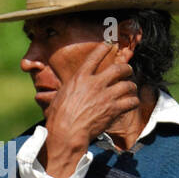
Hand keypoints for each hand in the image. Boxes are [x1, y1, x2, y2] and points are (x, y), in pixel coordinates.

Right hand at [40, 43, 139, 177]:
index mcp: (80, 78)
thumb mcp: (57, 97)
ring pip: (127, 85)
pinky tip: (132, 102)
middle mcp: (95, 83)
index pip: (94, 57)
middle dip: (126, 69)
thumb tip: (45, 96)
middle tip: (128, 70)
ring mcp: (106, 96)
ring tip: (132, 88)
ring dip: (131, 87)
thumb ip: (64, 92)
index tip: (109, 45)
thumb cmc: (58, 117)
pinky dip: (133, 101)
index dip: (103, 49)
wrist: (67, 131)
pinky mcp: (113, 109)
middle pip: (118, 69)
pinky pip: (130, 102)